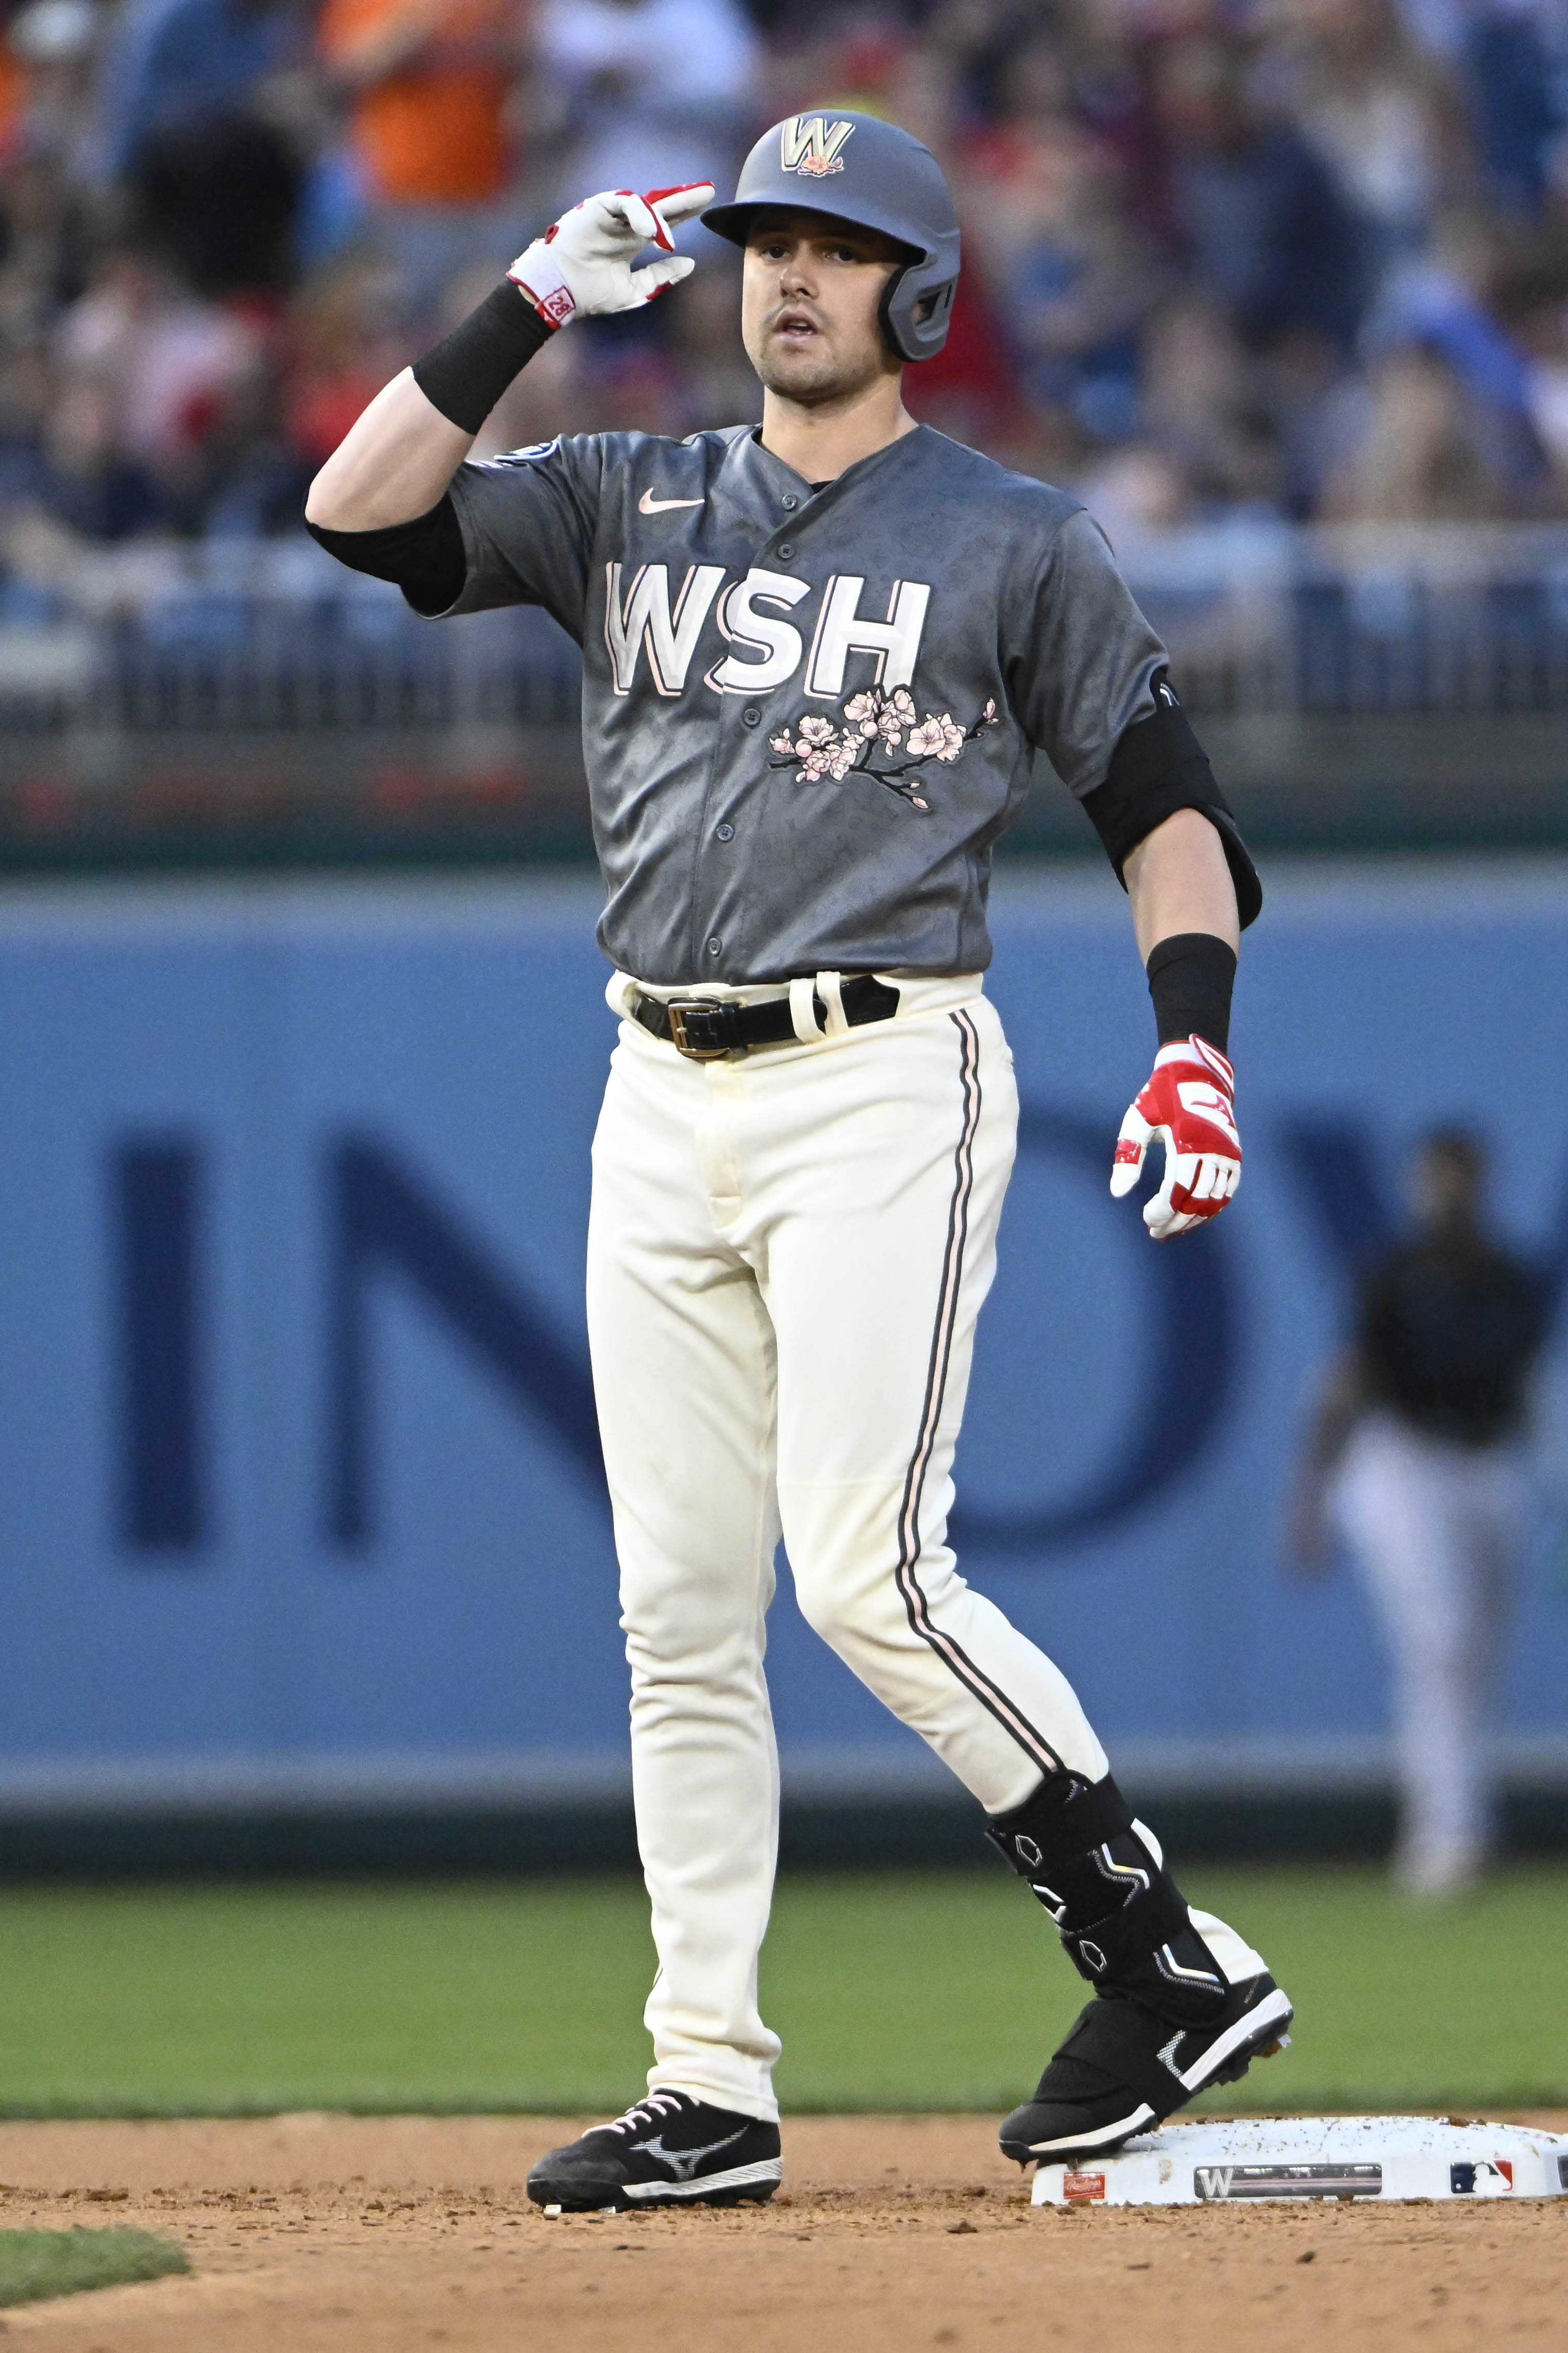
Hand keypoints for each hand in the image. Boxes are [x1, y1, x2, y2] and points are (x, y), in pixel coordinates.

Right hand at [508, 183, 712, 327]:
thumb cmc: (591, 293)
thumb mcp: (635, 289)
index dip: (685, 213)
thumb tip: (690, 263)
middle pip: (661, 205)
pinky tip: (649, 232)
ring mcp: (612, 214)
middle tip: (708, 191)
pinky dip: (639, 215)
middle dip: (685, 198)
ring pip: (644, 203)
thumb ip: (661, 276)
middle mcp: (625, 224)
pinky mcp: (598, 207)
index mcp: (633, 240)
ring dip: (661, 217)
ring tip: (665, 240)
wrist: (561, 291)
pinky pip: (624, 202)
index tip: (708, 206)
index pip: (665, 222)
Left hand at [1109, 1034, 1239, 1240]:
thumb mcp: (1138, 1119)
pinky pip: (1228, 1190)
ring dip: (1193, 1219)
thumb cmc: (1161, 1096)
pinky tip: (1194, 1217)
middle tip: (1156, 1233)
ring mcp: (1228, 1154)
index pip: (1177, 1190)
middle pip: (1196, 1200)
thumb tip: (1118, 1193)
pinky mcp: (1235, 1155)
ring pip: (1214, 1199)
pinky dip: (1212, 1207)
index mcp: (1188, 1141)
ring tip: (1172, 1230)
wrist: (1198, 1073)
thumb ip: (1128, 1155)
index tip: (1147, 1220)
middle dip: (1176, 1221)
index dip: (1162, 1211)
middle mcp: (1213, 1150)